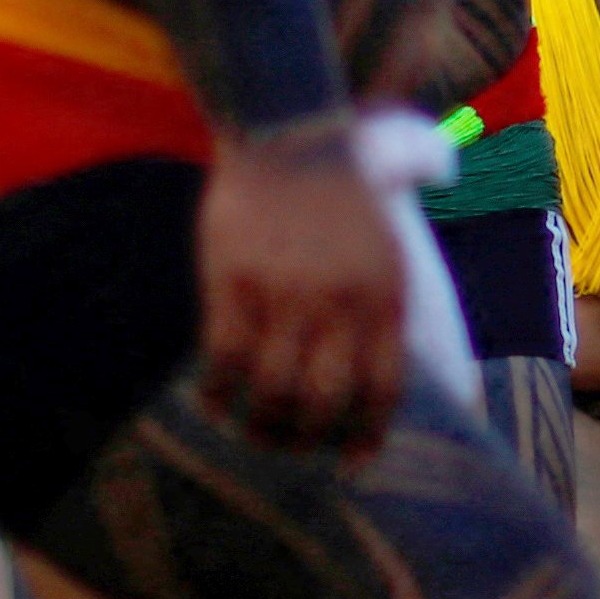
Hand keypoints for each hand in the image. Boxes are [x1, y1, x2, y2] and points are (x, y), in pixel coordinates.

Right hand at [196, 121, 413, 453]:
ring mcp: (283, 294)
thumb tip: (372, 390)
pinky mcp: (232, 283)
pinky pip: (222, 360)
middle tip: (292, 448)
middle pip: (324, 403)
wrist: (293, 136)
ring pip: (271, 391)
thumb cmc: (342, 203)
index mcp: (384, 299)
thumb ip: (380, 318)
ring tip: (255, 432)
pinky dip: (216, 394)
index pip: (382, 389)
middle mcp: (338, 304)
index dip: (367, 436)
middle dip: (307, 441)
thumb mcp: (385, 258)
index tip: (352, 462)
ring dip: (261, 426)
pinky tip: (213, 405)